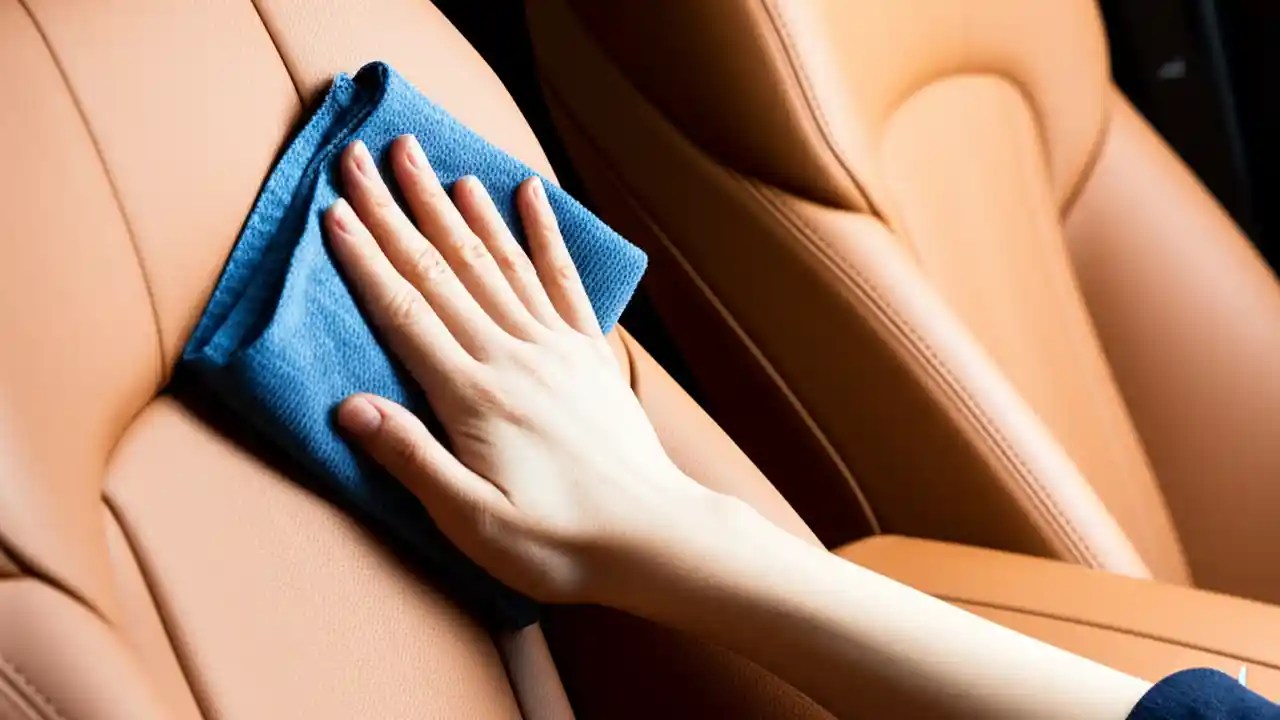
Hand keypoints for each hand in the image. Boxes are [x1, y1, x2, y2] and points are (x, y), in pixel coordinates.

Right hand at [324, 136, 749, 606]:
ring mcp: (555, 347)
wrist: (651, 535)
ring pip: (496, 261)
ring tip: (427, 158)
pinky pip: (561, 278)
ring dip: (456, 206)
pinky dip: (542, 232)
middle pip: (443, 271)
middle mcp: (512, 356)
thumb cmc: (557, 543)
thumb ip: (411, 459)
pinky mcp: (589, 352)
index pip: (406, 312)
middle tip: (364, 155)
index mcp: (473, 396)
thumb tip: (348, 406)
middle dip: (397, 210)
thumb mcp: (472, 521)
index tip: (334, 208)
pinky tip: (527, 192)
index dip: (366, 260)